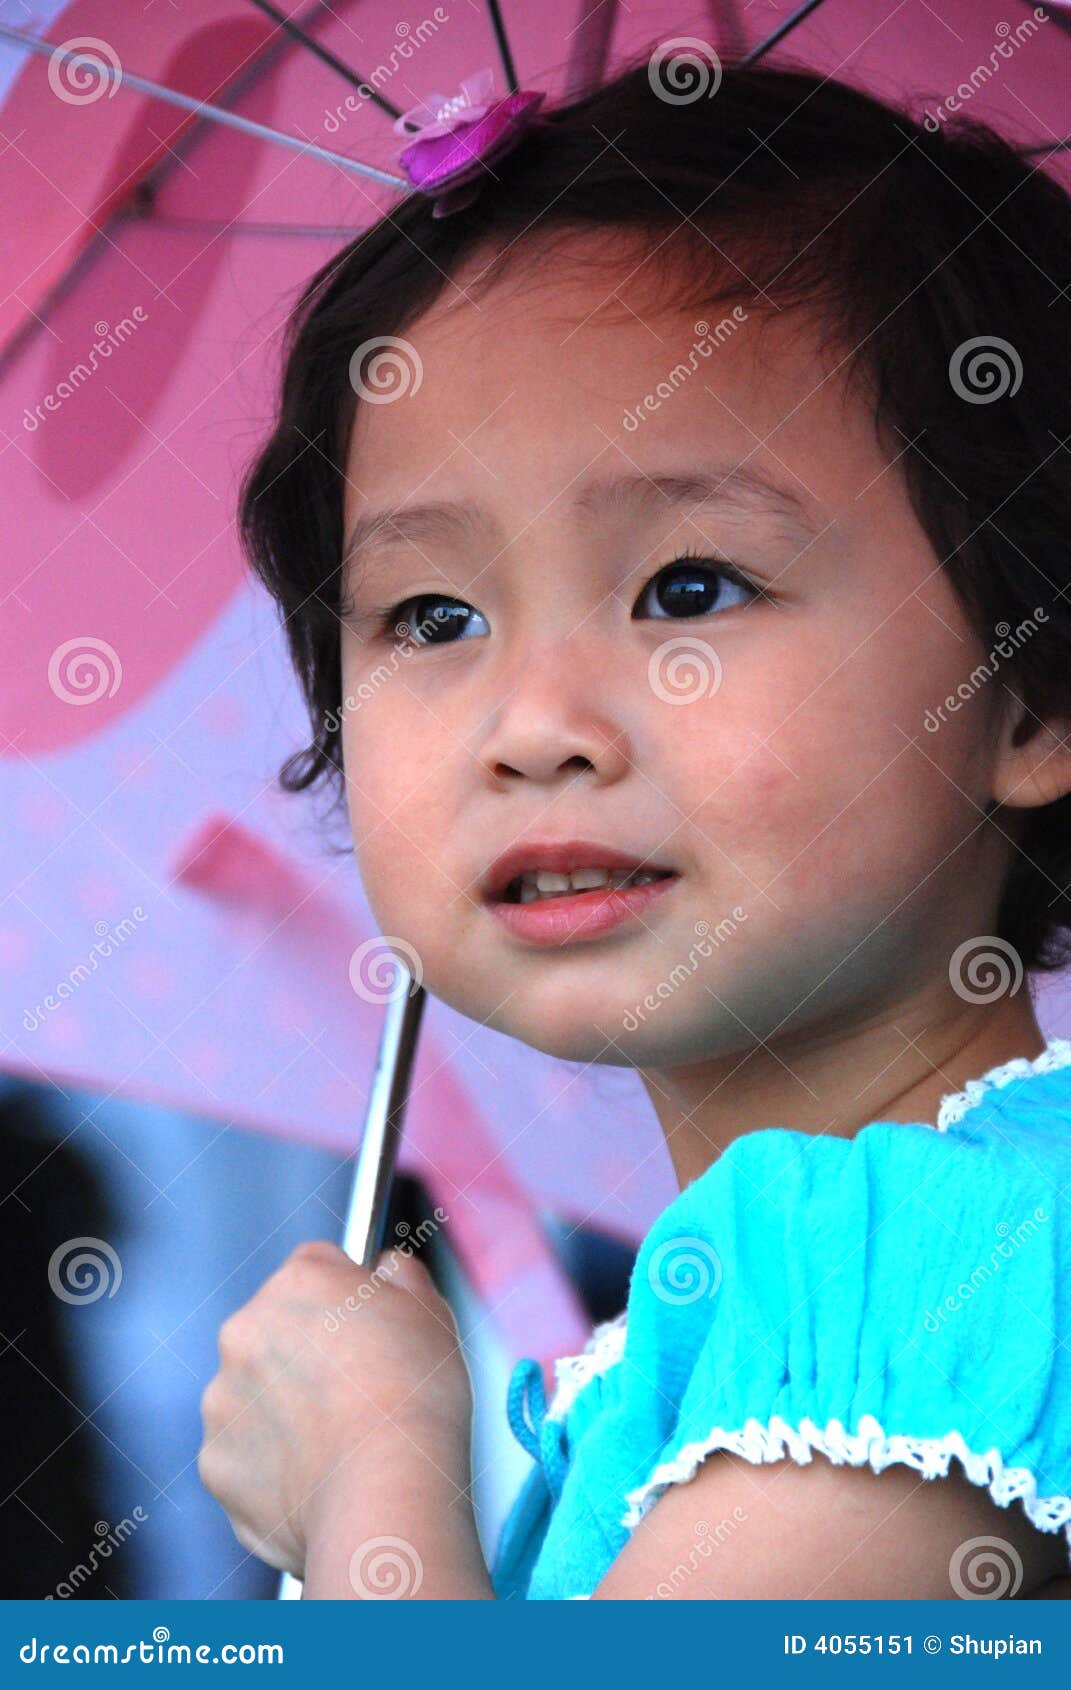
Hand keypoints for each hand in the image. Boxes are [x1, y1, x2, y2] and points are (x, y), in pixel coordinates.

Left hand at [197, 1238, 472, 1577]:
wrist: (385, 1491)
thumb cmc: (415, 1397)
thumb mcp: (430, 1311)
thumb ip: (399, 1274)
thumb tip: (386, 1268)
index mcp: (298, 1282)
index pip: (315, 1268)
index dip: (345, 1298)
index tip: (366, 1330)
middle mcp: (245, 1331)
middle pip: (276, 1332)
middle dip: (306, 1356)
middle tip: (356, 1394)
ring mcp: (223, 1400)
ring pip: (256, 1397)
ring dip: (285, 1413)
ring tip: (340, 1446)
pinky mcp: (217, 1464)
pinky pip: (246, 1459)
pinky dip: (273, 1471)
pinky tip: (318, 1482)